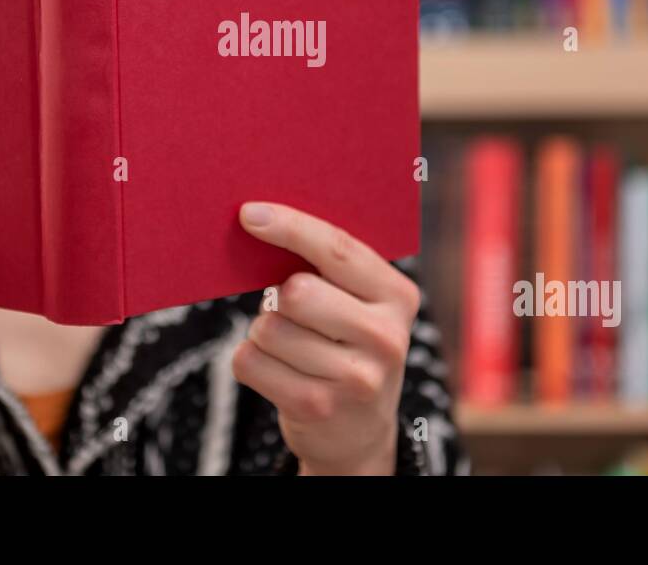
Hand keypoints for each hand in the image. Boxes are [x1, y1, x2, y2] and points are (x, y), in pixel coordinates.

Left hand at [232, 202, 419, 474]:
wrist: (358, 433)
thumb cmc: (347, 344)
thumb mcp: (359, 304)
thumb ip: (329, 267)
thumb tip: (260, 220)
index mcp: (398, 296)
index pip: (338, 249)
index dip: (290, 227)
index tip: (249, 213)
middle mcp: (385, 338)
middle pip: (296, 292)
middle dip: (276, 296)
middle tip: (287, 310)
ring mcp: (355, 378)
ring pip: (268, 328)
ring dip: (262, 331)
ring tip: (288, 346)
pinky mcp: (316, 407)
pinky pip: (249, 361)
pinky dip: (250, 360)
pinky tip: (276, 371)